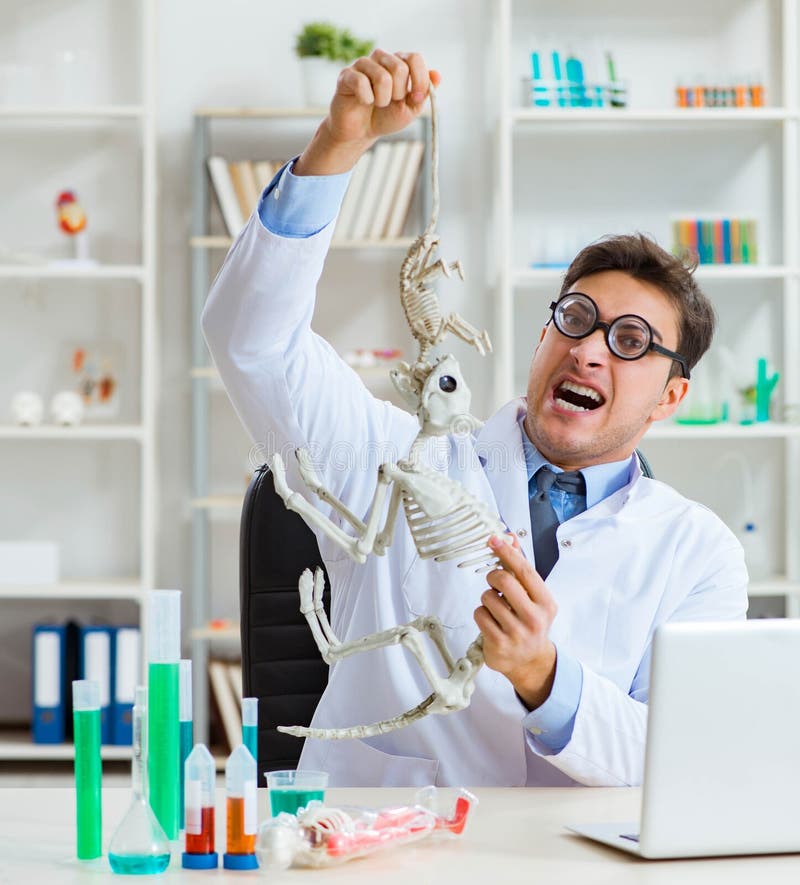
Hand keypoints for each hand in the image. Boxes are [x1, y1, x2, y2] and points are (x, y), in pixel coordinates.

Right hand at [294, 50, 439, 175]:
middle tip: (390, 102)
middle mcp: (381, 58)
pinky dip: (366, 99)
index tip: (415, 98)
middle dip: (398, 94)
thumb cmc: (385, 117)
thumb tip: (437, 75)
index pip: (415, 58)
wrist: (361, 132)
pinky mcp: (347, 75)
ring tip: (376, 104)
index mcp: (399, 62)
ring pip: (382, 77)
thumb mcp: (410, 109)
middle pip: (399, 68)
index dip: (418, 79)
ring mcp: (363, 64)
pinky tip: (364, 102)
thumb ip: (423, 93)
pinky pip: (361, 82)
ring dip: (383, 99)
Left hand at [474, 534, 557, 709]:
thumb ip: (521, 568)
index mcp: (546, 603)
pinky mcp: (499, 644)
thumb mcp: (532, 597)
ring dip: (487, 599)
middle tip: (494, 582)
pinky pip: (479, 614)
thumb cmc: (529, 622)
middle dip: (493, 577)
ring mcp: (517, 633)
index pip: (525, 571)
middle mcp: (534, 619)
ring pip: (488, 598)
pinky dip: (481, 614)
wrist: (530, 662)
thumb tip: (509, 538)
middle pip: (504, 581)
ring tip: (497, 609)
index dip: (508, 552)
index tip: (494, 539)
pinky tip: (491, 621)